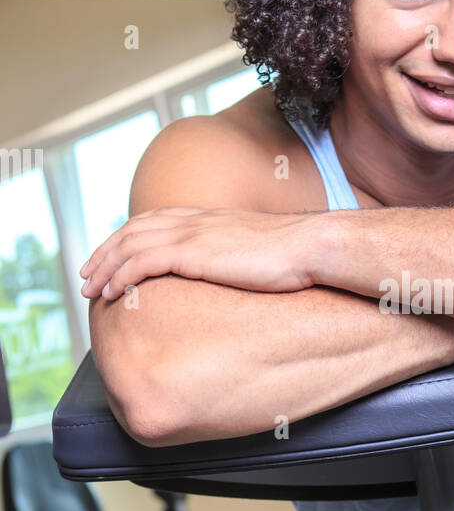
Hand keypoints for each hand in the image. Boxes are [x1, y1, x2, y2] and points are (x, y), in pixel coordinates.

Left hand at [79, 207, 323, 300]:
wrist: (309, 248)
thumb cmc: (294, 256)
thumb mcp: (257, 252)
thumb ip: (236, 256)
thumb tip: (235, 273)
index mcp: (207, 218)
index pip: (152, 221)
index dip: (126, 238)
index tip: (111, 257)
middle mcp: (193, 220)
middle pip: (133, 231)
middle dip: (105, 252)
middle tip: (87, 275)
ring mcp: (191, 234)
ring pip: (130, 245)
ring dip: (105, 267)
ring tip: (90, 289)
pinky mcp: (192, 252)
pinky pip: (142, 261)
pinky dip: (120, 275)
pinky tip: (112, 292)